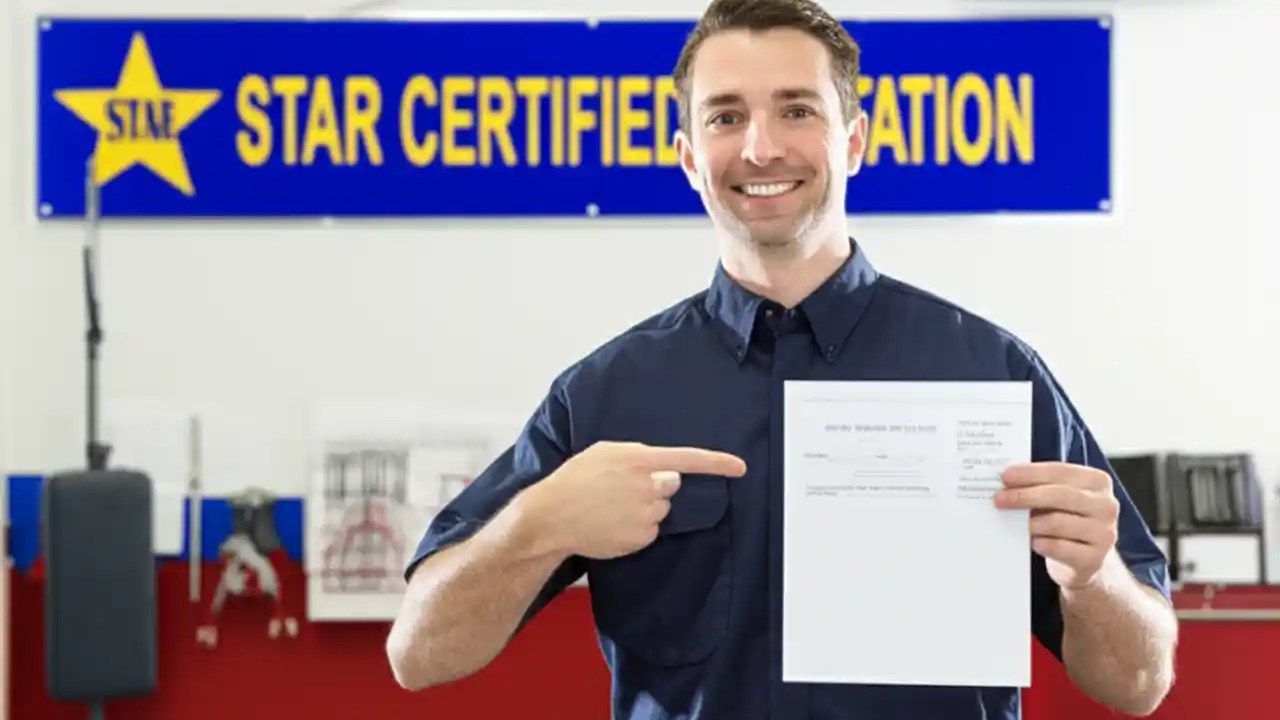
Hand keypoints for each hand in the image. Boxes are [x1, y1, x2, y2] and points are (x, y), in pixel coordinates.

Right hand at [520, 441, 746, 559]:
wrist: (552, 516)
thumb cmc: (574, 479)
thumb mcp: (603, 452)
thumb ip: (634, 454)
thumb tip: (656, 464)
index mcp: (639, 460)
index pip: (687, 459)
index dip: (717, 463)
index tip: (740, 467)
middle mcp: (648, 487)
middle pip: (671, 486)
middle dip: (656, 487)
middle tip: (624, 490)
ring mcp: (646, 515)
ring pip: (660, 509)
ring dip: (644, 508)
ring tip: (612, 508)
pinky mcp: (641, 538)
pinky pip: (650, 530)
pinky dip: (636, 528)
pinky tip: (612, 523)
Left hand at [994, 462, 1119, 589]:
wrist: (1086, 559)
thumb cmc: (1067, 519)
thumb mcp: (1060, 498)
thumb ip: (1041, 485)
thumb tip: (1007, 480)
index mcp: (1098, 482)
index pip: (1061, 471)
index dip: (1030, 473)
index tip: (1005, 476)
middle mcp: (1106, 506)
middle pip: (1060, 495)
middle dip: (1025, 496)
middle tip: (999, 499)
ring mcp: (1103, 534)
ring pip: (1058, 522)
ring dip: (1030, 522)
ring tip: (1011, 521)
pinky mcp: (1093, 559)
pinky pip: (1060, 548)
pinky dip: (1040, 543)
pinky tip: (1031, 541)